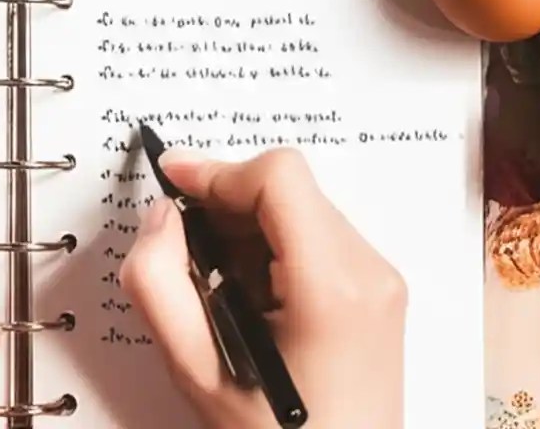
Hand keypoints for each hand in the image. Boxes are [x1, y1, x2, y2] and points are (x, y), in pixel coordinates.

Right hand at [120, 147, 406, 428]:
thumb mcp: (195, 367)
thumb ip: (158, 282)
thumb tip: (162, 217)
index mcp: (332, 288)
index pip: (278, 177)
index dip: (217, 171)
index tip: (174, 180)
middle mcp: (369, 273)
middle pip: (288, 188)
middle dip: (226, 205)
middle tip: (185, 249)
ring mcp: (380, 281)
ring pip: (300, 209)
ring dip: (247, 230)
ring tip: (220, 288)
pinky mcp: (377, 292)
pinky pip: (316, 237)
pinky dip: (271, 249)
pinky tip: (250, 299)